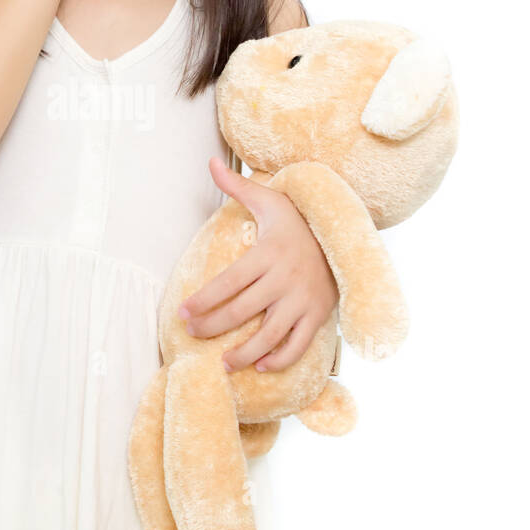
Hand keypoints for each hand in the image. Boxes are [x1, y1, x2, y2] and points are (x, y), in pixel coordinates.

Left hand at [178, 157, 338, 371]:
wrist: (347, 232)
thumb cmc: (298, 219)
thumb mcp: (269, 200)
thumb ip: (237, 187)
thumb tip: (211, 163)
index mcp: (267, 254)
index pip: (227, 283)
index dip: (202, 301)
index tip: (182, 313)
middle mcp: (284, 279)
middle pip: (241, 311)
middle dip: (212, 327)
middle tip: (192, 335)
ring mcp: (303, 300)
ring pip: (269, 335)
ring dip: (244, 353)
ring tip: (223, 363)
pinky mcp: (318, 314)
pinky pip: (299, 344)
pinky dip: (280, 359)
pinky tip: (260, 366)